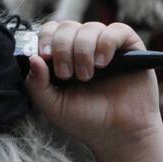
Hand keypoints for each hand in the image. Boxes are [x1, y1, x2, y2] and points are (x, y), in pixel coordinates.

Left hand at [25, 20, 161, 157]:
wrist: (118, 134)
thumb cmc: (85, 119)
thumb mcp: (53, 106)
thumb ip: (37, 84)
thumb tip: (33, 58)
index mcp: (63, 56)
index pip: (50, 31)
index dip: (46, 39)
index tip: (45, 57)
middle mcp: (84, 46)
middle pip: (67, 27)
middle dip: (62, 48)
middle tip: (66, 74)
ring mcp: (106, 45)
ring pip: (90, 28)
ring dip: (83, 51)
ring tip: (87, 76)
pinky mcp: (130, 47)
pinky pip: (116, 30)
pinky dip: (105, 44)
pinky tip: (102, 63)